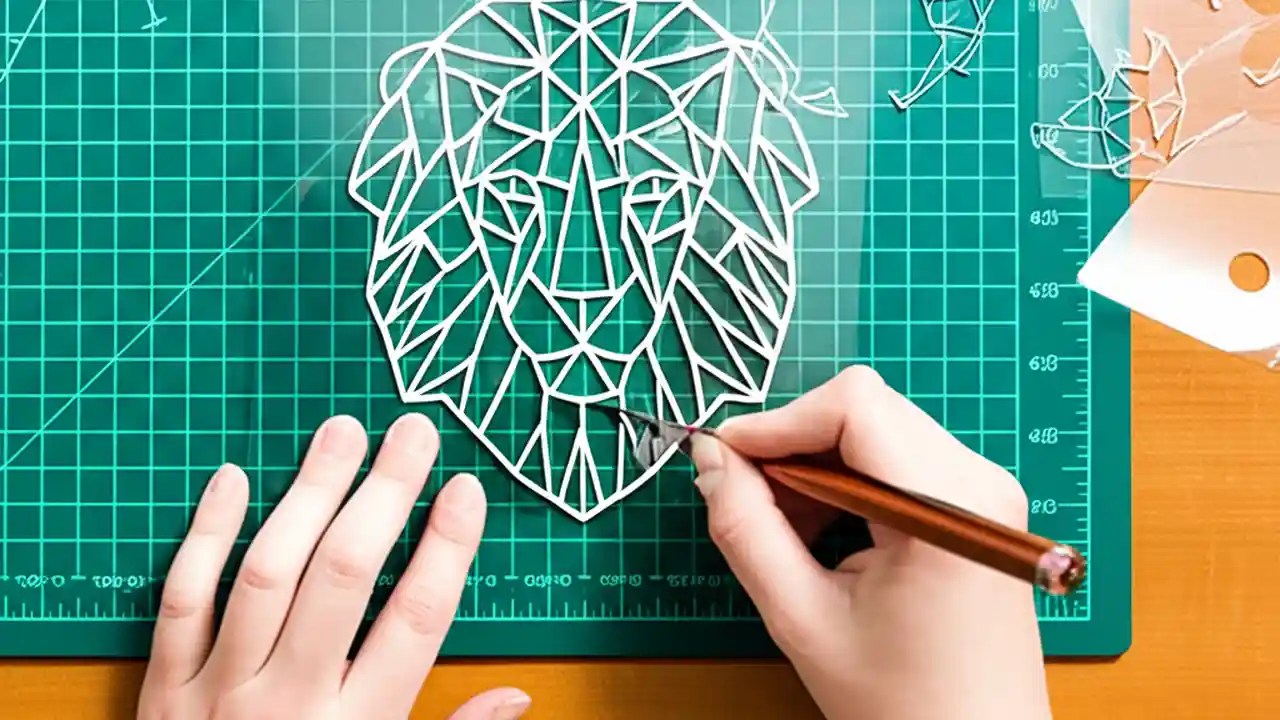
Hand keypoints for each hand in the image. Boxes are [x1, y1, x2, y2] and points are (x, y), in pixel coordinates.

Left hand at [137, 413, 530, 719]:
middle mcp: (291, 704)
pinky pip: (181, 601)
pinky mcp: (164, 690)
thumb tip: (521, 698)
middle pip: (342, 577)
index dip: (446, 548)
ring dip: (308, 493)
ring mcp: (220, 693)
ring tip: (342, 432)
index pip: (414, 620)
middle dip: (384, 494)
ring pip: (265, 572)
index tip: (465, 489)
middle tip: (412, 431)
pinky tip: (235, 480)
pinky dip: (203, 536)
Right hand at [690, 367, 1050, 719]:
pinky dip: (845, 482)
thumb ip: (746, 529)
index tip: (723, 458)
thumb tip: (710, 458)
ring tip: (784, 533)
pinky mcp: (977, 506)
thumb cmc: (903, 704)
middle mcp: (980, 479)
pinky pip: (896, 460)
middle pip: (864, 411)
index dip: (778, 422)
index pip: (853, 404)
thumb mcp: (803, 617)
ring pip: (876, 430)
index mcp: (949, 504)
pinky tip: (821, 534)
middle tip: (745, 501)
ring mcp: (985, 490)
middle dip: (793, 446)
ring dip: (815, 467)